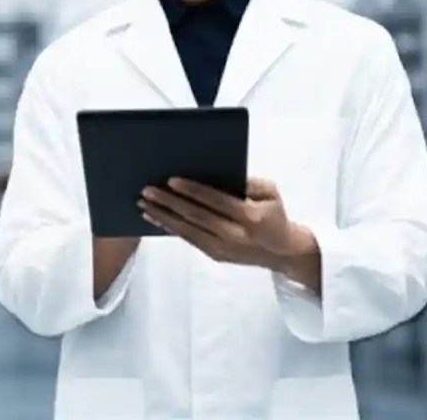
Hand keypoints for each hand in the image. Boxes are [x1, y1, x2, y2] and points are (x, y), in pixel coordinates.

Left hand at [139, 177, 315, 271]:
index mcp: (250, 216)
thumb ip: (247, 182)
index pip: (215, 201)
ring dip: (162, 216)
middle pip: (195, 216)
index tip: (171, 179)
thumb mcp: (270, 193)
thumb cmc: (274, 213)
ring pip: (187, 231)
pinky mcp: (215, 255)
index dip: (192, 190)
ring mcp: (223, 248)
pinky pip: (188, 239)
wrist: (283, 252)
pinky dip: (169, 227)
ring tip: (142, 204)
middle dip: (168, 202)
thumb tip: (215, 171)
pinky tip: (154, 218)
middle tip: (146, 190)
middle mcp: (234, 234)